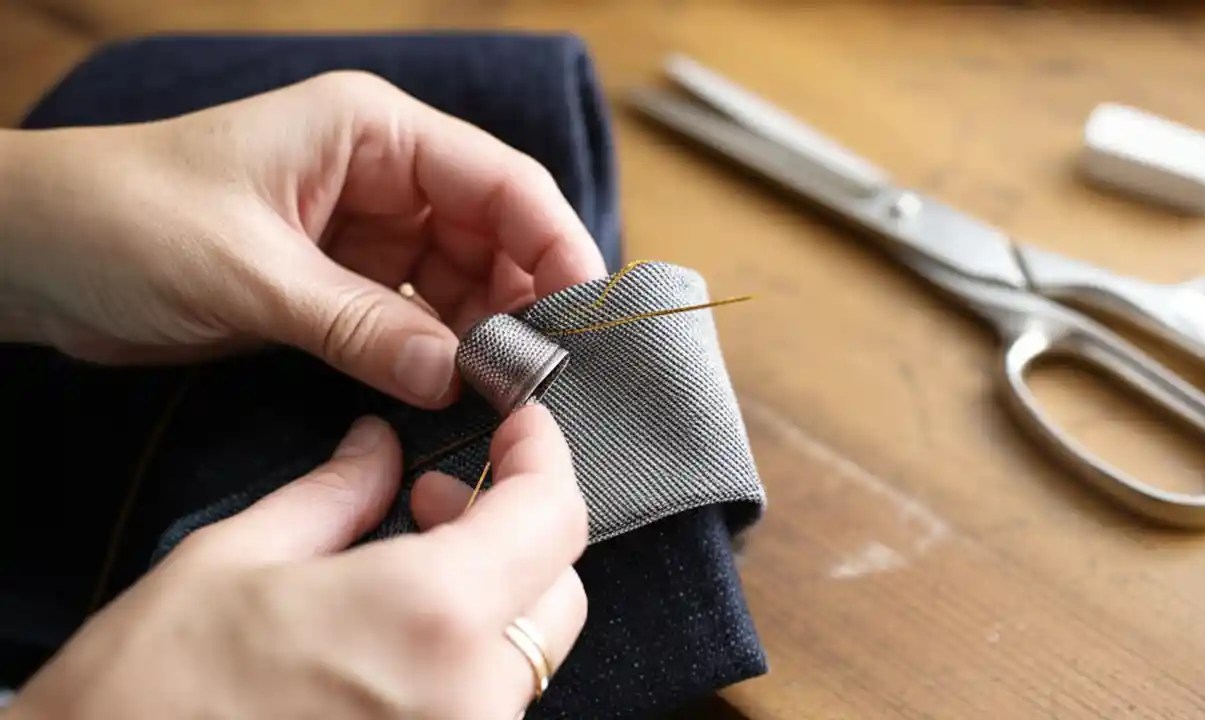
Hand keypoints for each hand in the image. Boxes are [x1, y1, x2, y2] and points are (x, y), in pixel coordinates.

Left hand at [0, 71, 606, 407]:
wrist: (31, 254)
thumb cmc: (122, 219)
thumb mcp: (249, 272)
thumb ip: (361, 325)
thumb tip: (459, 378)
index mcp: (372, 132)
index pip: (500, 182)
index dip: (555, 246)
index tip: (582, 320)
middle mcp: (383, 176)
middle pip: (494, 236)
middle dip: (521, 303)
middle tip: (537, 380)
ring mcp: (364, 232)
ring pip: (461, 284)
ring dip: (481, 338)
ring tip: (495, 397)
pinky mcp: (340, 284)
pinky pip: (414, 320)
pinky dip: (435, 356)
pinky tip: (447, 394)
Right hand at [8, 405, 587, 718]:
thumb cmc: (142, 695)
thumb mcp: (232, 562)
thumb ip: (334, 495)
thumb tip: (379, 448)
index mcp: (427, 615)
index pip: (553, 517)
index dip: (543, 456)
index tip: (519, 426)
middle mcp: (470, 695)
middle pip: (559, 593)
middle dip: (514, 531)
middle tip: (433, 499)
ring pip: (528, 654)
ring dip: (490, 597)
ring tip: (399, 567)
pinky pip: (488, 704)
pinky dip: (465, 657)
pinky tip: (393, 638)